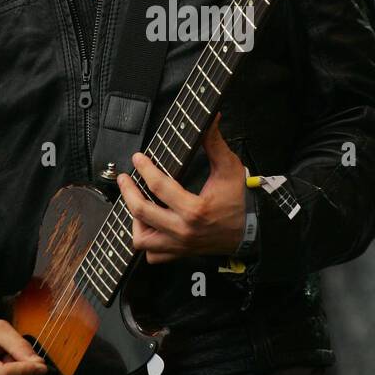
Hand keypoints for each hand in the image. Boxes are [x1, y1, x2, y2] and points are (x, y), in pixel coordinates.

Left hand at [117, 112, 246, 263]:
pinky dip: (146, 243)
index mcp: (194, 209)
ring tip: (135, 204)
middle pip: (141, 212)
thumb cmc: (239, 199)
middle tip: (124, 179)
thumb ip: (214, 143)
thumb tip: (210, 119)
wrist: (250, 231)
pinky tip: (148, 226)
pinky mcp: (180, 253)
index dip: (144, 168)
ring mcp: (180, 245)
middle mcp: (183, 230)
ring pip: (141, 240)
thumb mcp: (229, 168)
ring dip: (134, 221)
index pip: (158, 186)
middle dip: (128, 192)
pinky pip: (153, 255)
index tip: (138, 158)